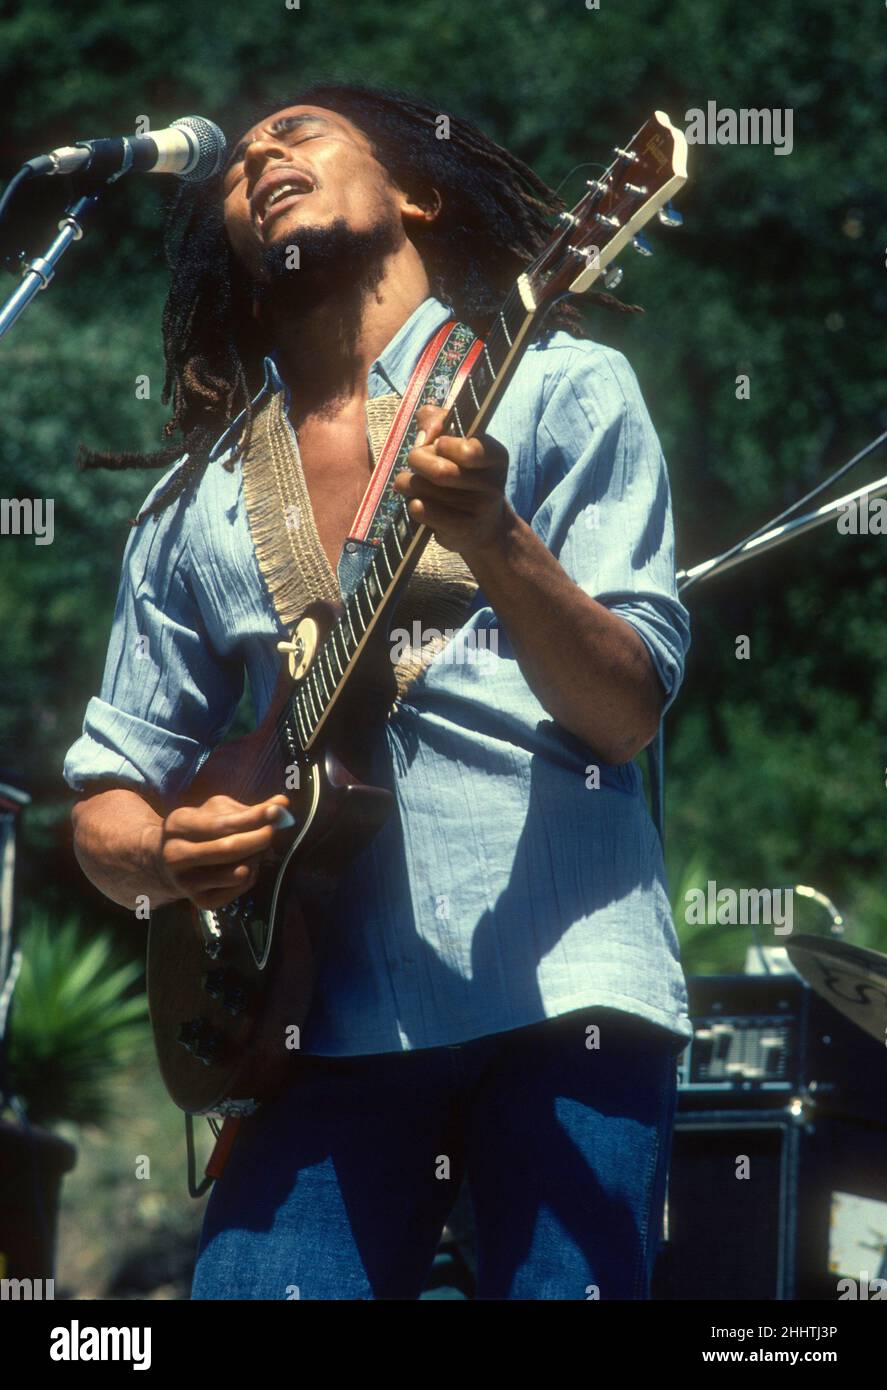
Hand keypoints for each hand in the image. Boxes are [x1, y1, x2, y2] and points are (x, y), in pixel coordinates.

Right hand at [155, 793, 291, 910]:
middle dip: (260, 838)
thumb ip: (247, 809)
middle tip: (274, 830)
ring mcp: (187, 882)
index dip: (253, 817)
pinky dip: (253, 874)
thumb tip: (281, 804)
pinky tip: (248, 865)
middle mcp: (176, 856)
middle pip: (229, 850)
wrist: (166, 863)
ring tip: (261, 847)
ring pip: (238, 872)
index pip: (222, 824)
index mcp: (178, 826)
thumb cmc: (199, 830)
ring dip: (258, 857)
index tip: (278, 810)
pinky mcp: (201, 902)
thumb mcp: (213, 812)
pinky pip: (240, 888)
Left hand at [394, 403, 511, 557]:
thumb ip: (439, 419)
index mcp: (496, 455)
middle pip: (437, 469)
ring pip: (423, 488)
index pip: (467, 449)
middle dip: (417, 460)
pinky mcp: (462, 530)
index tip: (438, 445)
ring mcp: (479, 509)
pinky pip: (421, 509)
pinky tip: (419, 504)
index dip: (441, 443)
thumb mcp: (457, 442)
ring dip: (409, 483)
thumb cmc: (464, 476)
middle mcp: (493, 484)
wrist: (484, 527)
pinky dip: (412, 504)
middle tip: (418, 463)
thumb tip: (426, 425)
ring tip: (416, 484)